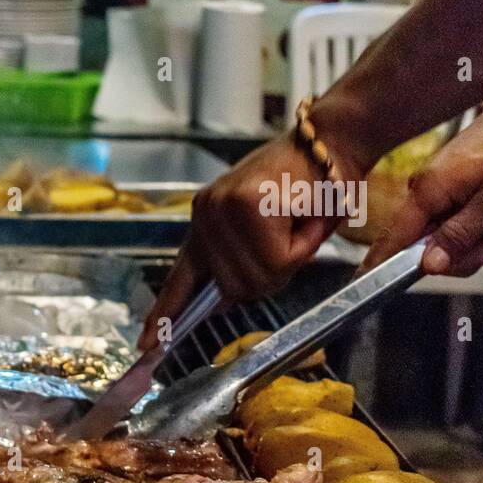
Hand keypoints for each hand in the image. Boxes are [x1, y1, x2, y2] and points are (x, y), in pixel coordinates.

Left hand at [138, 133, 345, 349]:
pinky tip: (302, 216)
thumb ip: (242, 266)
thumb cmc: (309, 191)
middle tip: (291, 239)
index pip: (181, 277)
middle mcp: (205, 215)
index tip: (148, 341)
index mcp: (205, 224)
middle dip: (271, 275)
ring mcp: (221, 208)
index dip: (167, 312)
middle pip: (233, 289)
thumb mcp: (269, 235)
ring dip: (290, 259)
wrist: (334, 142)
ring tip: (297, 222)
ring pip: (257, 276)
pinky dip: (302, 245)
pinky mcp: (246, 205)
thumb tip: (224, 298)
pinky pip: (277, 259)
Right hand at [362, 86, 482, 277]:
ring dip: (480, 236)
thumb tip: (428, 264)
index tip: (364, 284)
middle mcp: (426, 189)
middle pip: (427, 244)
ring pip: (448, 233)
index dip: (381, 265)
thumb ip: (460, 236)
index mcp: (427, 192)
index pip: (393, 239)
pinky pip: (461, 217)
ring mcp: (439, 186)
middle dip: (464, 252)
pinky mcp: (454, 183)